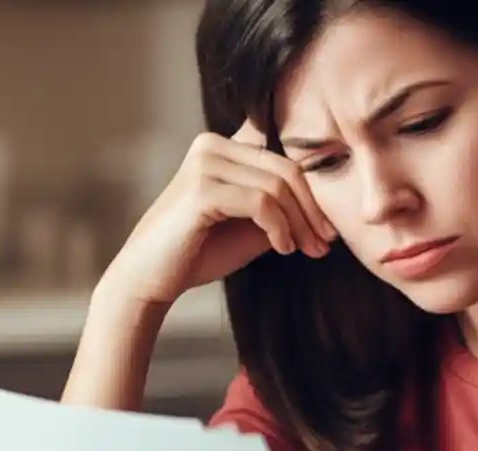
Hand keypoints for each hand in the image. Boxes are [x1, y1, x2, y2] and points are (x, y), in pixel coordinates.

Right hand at [100, 120, 335, 305]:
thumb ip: (279, 207)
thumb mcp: (250, 225)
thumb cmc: (200, 252)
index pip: (283, 154)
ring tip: (305, 250)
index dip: (312, 188)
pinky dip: (279, 228)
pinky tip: (283, 249)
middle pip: (286, 168)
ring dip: (299, 223)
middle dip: (312, 210)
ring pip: (277, 186)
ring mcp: (204, 164)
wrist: (151, 278)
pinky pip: (261, 203)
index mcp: (223, 147)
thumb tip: (323, 208)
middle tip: (325, 243)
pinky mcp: (201, 190)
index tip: (326, 227)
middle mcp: (211, 145)